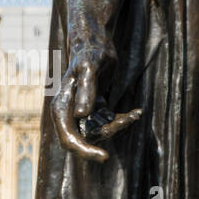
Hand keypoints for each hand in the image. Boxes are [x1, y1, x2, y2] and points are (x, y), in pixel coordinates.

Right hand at [50, 42, 139, 162]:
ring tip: (135, 113)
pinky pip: (108, 122)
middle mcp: (70, 113)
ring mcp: (82, 112)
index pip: (69, 138)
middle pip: (85, 139)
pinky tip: (136, 112)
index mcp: (62, 107)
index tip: (105, 157)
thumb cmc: (91, 52)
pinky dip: (122, 120)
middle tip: (129, 121)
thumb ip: (86, 90)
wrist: (96, 42)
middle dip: (108, 135)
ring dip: (118, 126)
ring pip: (100, 131)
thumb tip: (82, 115)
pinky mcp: (96, 108)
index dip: (85, 150)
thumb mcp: (90, 67)